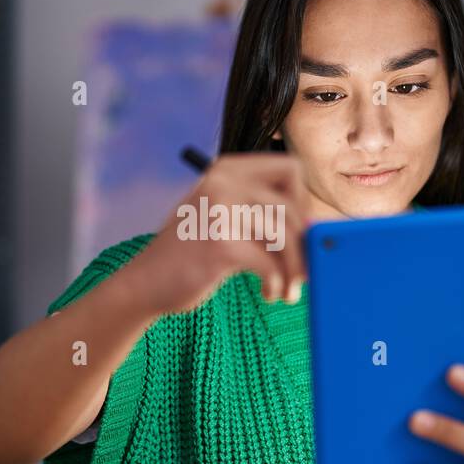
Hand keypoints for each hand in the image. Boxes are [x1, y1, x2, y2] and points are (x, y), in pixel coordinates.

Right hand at [122, 153, 311, 314]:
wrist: (145, 283)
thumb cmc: (192, 254)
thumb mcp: (224, 219)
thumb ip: (261, 214)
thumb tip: (319, 229)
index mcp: (226, 170)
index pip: (291, 168)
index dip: (303, 202)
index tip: (296, 233)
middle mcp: (222, 183)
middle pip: (293, 209)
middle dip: (304, 245)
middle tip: (302, 273)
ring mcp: (219, 212)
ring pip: (287, 237)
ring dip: (295, 270)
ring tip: (288, 289)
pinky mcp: (220, 245)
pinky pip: (272, 265)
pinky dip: (278, 284)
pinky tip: (270, 294)